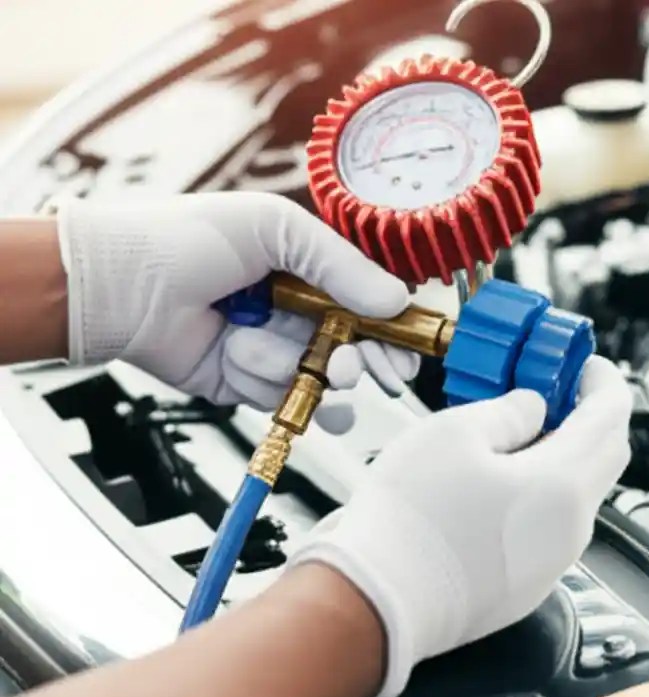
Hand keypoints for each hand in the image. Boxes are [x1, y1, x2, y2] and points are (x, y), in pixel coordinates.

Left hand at [56, 192, 420, 431]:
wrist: (118, 284)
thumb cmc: (186, 238)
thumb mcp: (276, 229)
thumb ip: (341, 265)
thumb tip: (396, 300)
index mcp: (309, 268)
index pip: (371, 302)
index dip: (394, 328)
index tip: (410, 348)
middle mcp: (296, 309)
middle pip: (357, 349)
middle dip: (363, 362)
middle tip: (358, 366)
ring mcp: (273, 348)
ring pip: (321, 380)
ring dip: (309, 373)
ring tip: (297, 364)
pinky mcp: (245, 382)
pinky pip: (279, 396)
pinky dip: (264, 382)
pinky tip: (242, 358)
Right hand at [289, 355, 632, 696]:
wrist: (377, 604)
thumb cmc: (412, 519)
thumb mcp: (455, 433)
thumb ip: (510, 412)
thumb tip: (534, 409)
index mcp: (564, 484)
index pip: (611, 418)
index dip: (604, 383)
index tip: (587, 366)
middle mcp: (571, 529)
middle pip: (605, 459)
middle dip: (592, 419)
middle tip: (558, 394)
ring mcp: (551, 564)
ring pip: (578, 497)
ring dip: (564, 458)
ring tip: (520, 435)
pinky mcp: (525, 588)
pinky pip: (550, 530)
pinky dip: (542, 497)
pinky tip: (501, 484)